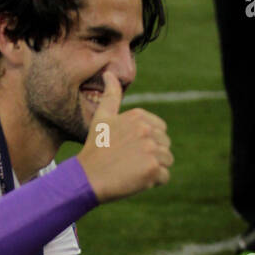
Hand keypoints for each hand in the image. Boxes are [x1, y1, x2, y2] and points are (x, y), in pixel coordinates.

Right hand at [77, 71, 172, 202]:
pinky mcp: (153, 169)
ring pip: (167, 161)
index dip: (148, 142)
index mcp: (138, 116)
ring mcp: (151, 149)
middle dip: (152, 156)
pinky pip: (165, 177)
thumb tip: (109, 73)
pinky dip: (153, 182)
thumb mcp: (102, 118)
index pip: (160, 130)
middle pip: (165, 146)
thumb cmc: (95, 149)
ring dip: (153, 169)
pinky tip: (135, 179)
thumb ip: (111, 96)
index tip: (129, 148)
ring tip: (132, 170)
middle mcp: (146, 130)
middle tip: (129, 161)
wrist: (87, 178)